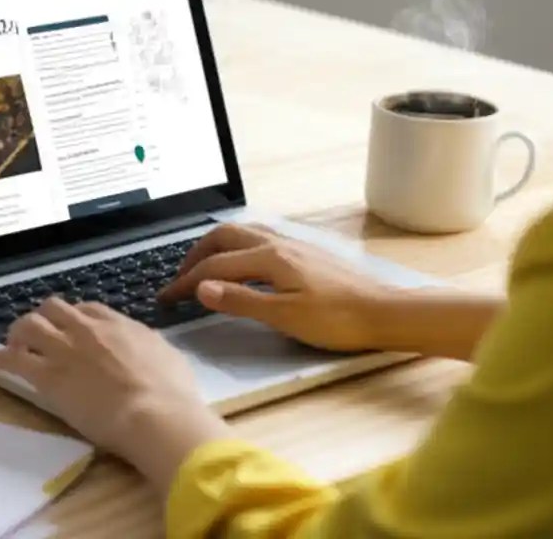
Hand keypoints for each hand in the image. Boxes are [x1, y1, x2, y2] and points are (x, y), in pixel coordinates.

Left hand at [0, 298, 228, 494]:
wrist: (155, 413)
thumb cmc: (172, 393)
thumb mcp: (168, 356)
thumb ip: (149, 347)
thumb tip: (146, 347)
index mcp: (118, 324)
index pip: (87, 309)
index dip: (75, 318)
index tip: (72, 331)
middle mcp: (87, 330)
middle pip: (54, 309)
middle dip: (44, 319)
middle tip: (38, 336)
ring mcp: (64, 350)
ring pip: (29, 325)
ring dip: (18, 333)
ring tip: (13, 346)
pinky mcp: (48, 376)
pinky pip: (13, 359)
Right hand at [158, 224, 390, 351]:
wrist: (386, 313)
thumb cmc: (338, 319)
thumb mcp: (284, 316)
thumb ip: (240, 299)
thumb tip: (201, 287)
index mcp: (269, 258)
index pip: (214, 267)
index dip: (186, 282)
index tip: (166, 298)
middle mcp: (278, 244)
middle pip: (223, 237)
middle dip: (196, 254)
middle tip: (180, 277)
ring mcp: (293, 245)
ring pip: (242, 233)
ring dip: (216, 246)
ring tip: (204, 266)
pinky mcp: (305, 253)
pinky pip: (259, 238)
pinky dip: (237, 246)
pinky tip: (243, 263)